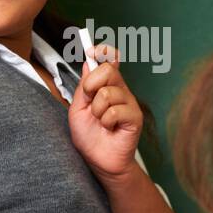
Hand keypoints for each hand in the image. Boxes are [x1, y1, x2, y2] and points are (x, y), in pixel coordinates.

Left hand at [68, 43, 141, 183]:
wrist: (99, 161)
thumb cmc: (89, 137)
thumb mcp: (77, 109)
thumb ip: (83, 87)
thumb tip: (87, 62)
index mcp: (107, 85)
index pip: (110, 59)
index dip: (103, 50)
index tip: (92, 51)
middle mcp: (120, 90)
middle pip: (107, 70)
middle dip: (91, 85)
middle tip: (89, 101)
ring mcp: (129, 103)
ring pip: (108, 94)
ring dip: (97, 111)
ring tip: (100, 122)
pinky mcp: (135, 117)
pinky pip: (114, 111)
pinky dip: (105, 122)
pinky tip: (109, 129)